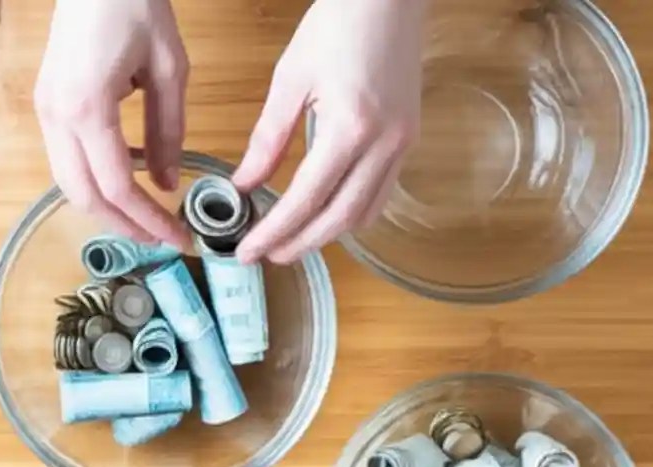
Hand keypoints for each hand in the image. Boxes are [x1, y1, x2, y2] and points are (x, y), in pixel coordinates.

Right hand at [34, 0, 190, 247]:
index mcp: (88, 108)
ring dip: (105, 207)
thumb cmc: (133, 5)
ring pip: (68, 183)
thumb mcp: (169, 69)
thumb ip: (168, 131)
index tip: (178, 237)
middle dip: (123, 226)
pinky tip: (126, 178)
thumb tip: (168, 182)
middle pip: (83, 197)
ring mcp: (46, 111)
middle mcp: (57, 116)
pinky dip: (93, 180)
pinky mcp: (46, 104)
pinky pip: (65, 159)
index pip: (117, 187)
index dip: (149, 220)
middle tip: (160, 238)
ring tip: (145, 216)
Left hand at [233, 0, 425, 263]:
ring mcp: (402, 144)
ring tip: (292, 240)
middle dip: (299, 244)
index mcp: (350, 129)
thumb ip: (267, 139)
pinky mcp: (408, 139)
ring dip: (327, 234)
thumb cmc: (339, 24)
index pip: (306, 200)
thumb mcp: (290, 79)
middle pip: (338, 219)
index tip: (247, 251)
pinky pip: (381, 193)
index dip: (274, 232)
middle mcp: (383, 145)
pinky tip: (326, 213)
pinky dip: (352, 213)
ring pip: (365, 213)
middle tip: (266, 255)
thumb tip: (244, 184)